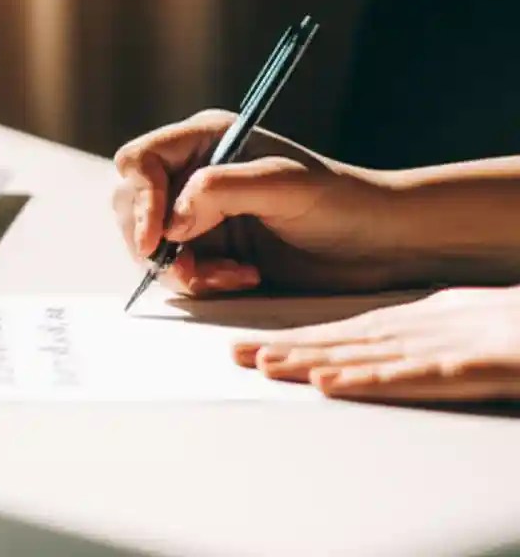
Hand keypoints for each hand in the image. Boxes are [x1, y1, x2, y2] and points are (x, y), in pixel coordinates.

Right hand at [112, 109, 403, 295]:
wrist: (377, 243)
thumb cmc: (342, 201)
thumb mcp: (284, 186)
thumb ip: (222, 189)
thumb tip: (170, 218)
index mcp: (205, 140)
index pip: (139, 162)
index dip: (140, 200)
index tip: (157, 239)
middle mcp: (192, 173)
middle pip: (131, 206)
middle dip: (155, 243)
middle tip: (192, 269)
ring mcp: (196, 213)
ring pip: (148, 245)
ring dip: (183, 269)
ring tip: (233, 275)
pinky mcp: (207, 249)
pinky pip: (176, 270)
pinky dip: (201, 283)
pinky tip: (243, 278)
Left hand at [232, 286, 519, 401]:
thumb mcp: (467, 327)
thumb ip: (426, 339)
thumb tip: (384, 351)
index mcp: (422, 320)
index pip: (347, 331)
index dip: (298, 339)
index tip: (255, 346)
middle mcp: (422, 329)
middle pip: (343, 340)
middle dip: (287, 347)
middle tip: (235, 353)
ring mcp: (442, 346)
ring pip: (363, 355)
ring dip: (310, 359)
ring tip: (264, 365)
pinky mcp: (467, 368)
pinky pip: (409, 376)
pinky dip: (364, 379)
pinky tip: (327, 382)